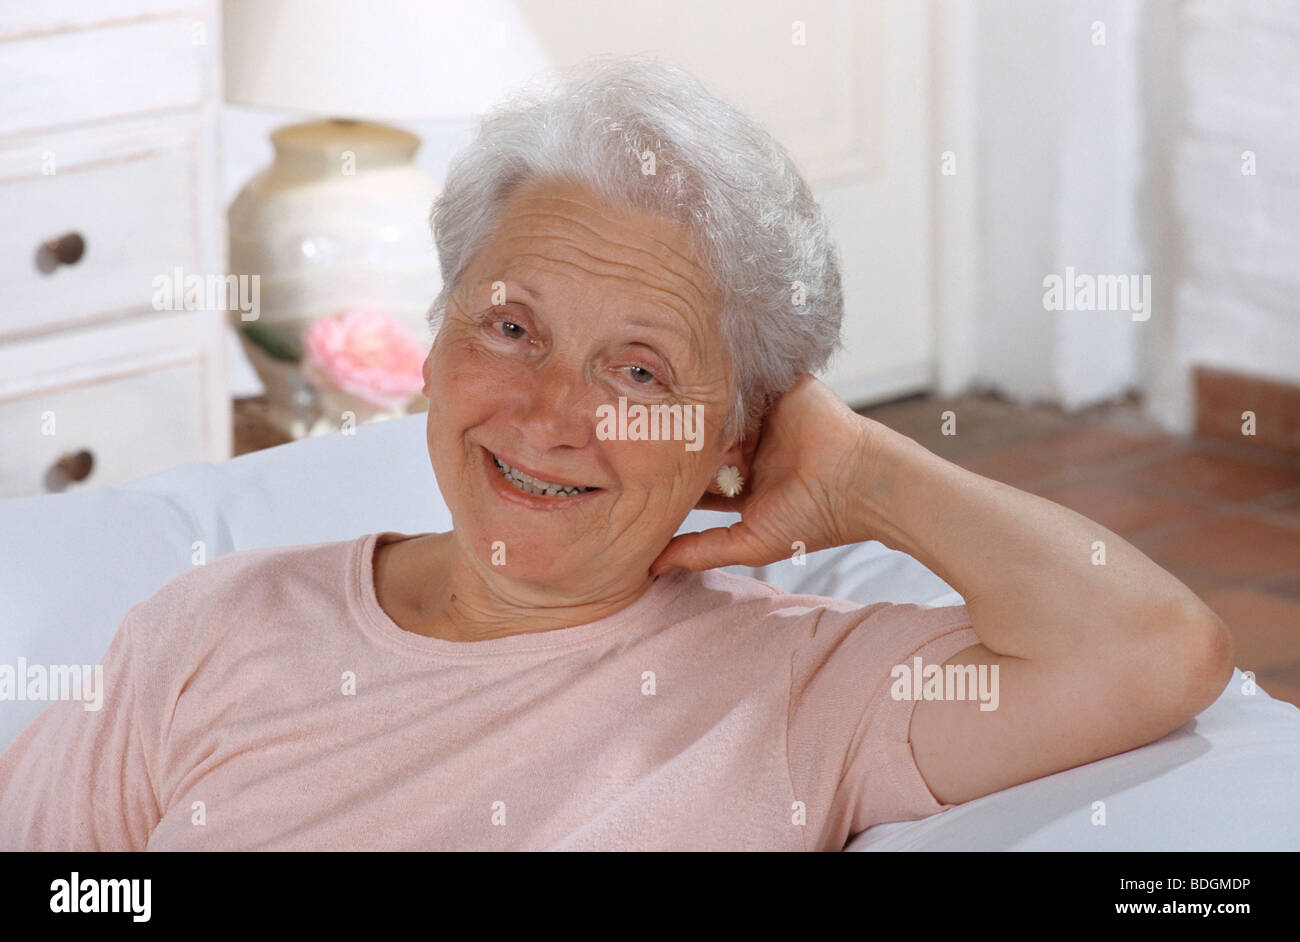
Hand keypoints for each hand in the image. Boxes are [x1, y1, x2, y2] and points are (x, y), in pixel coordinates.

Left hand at [649, 373, 876, 573]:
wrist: (856, 481)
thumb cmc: (810, 518)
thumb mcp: (749, 542)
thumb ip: (701, 550)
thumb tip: (652, 566)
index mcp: (745, 481)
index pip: (698, 475)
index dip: (673, 475)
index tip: (639, 472)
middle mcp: (752, 448)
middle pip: (704, 439)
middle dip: (680, 440)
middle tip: (641, 433)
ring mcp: (765, 417)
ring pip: (719, 409)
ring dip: (699, 409)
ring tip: (661, 403)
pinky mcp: (780, 389)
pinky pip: (745, 379)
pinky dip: (726, 380)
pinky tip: (696, 379)